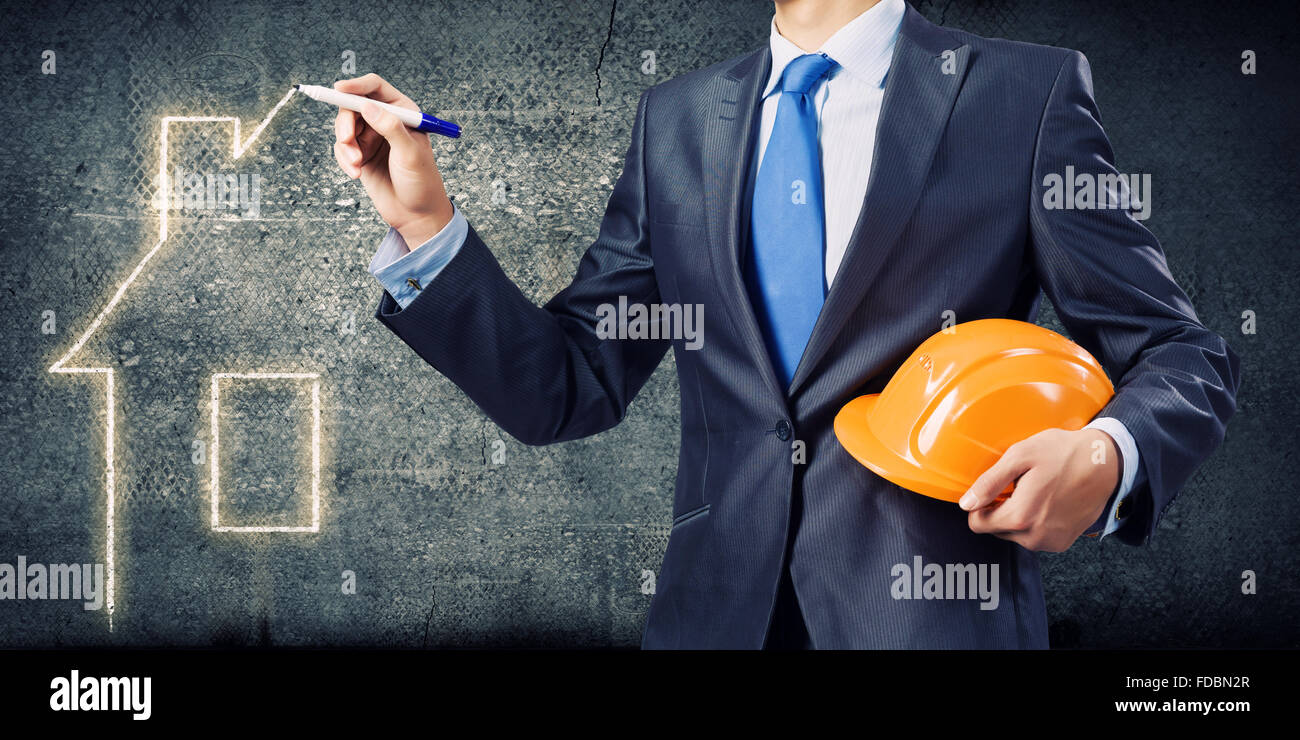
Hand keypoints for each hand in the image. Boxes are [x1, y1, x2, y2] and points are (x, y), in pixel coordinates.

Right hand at [332, 73, 453, 246]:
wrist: (417, 215)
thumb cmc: (422, 182)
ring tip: (356, 164)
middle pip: (353, 106)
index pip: (375, 88)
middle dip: (346, 123)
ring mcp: (372, 138)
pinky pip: (342, 149)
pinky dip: (344, 160)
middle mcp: (386, 121)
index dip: (356, 85)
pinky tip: (355, 174)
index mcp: (404, 112)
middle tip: (346, 139)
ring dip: (345, 146)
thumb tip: (368, 106)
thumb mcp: (409, 153)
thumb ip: (391, 128)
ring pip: (344, 128)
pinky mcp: (361, 155)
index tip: (339, 89)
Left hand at [959, 428, 1120, 551]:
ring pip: (1015, 534)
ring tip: (1037, 491)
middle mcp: (1034, 538)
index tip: (996, 489)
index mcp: (1020, 518)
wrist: (1107, 463)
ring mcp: (1051, 543)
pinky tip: (1048, 500)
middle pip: (996, 529)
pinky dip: (1036, 521)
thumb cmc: (1063, 453)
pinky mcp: (1063, 543)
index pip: (978, 524)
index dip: (981, 504)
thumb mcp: (1021, 456)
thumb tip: (966, 504)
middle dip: (1001, 509)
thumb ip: (990, 482)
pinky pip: (1035, 536)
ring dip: (1019, 515)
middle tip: (1020, 486)